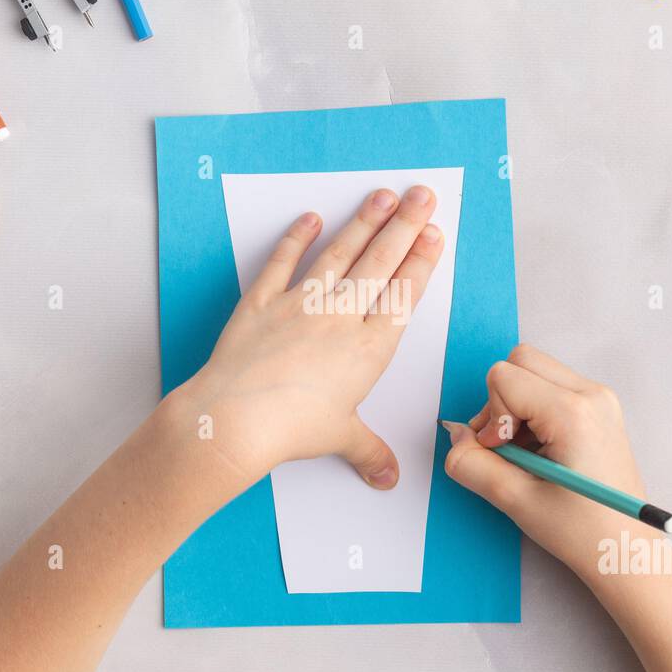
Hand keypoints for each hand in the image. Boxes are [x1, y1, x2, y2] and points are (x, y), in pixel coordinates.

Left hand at [175, 186, 443, 488]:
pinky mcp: (261, 302)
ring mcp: (300, 304)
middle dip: (405, 225)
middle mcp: (340, 318)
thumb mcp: (341, 439)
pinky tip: (310, 218)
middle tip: (422, 195)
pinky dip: (296, 238)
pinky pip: (282, 263)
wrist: (237, 420)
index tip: (434, 233)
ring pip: (339, 254)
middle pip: (380, 263)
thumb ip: (369, 452)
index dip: (421, 261)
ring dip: (362, 222)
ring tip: (381, 195)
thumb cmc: (290, 431)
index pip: (403, 294)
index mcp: (368, 349)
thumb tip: (389, 477)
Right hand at [441, 344, 655, 581]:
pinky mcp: (600, 409)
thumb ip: (471, 463)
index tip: (502, 452)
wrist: (626, 551)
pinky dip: (534, 412)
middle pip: (521, 361)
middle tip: (507, 447)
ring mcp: (600, 400)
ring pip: (535, 372)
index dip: (490, 416)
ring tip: (526, 454)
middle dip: (501, 401)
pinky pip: (552, 388)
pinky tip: (541, 452)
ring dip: (517, 407)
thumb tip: (456, 436)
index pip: (504, 377)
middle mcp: (592, 395)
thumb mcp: (514, 499)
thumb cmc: (582, 532)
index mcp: (574, 413)